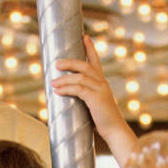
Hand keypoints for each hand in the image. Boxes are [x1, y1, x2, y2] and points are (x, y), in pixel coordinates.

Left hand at [52, 35, 136, 167]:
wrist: (115, 131)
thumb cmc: (103, 121)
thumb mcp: (94, 105)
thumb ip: (85, 97)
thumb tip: (68, 96)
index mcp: (102, 83)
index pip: (96, 61)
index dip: (90, 48)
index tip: (85, 36)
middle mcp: (102, 83)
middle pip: (85, 65)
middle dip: (70, 62)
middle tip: (57, 63)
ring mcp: (100, 90)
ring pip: (79, 77)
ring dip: (64, 79)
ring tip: (52, 82)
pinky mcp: (96, 99)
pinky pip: (78, 89)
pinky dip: (66, 89)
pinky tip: (57, 91)